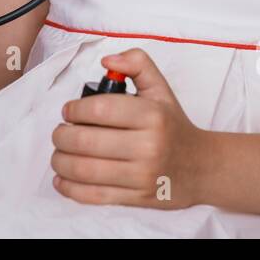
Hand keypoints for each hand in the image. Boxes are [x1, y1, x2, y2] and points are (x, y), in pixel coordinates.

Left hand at [51, 48, 205, 209]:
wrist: (201, 167)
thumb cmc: (172, 124)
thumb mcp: (161, 88)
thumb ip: (137, 63)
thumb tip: (107, 61)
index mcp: (152, 115)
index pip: (100, 109)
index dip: (75, 109)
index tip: (68, 111)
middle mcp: (148, 146)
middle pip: (86, 142)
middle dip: (61, 136)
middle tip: (59, 133)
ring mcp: (141, 176)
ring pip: (85, 171)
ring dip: (60, 161)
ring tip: (58, 154)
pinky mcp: (136, 198)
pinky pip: (94, 196)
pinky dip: (70, 188)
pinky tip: (62, 179)